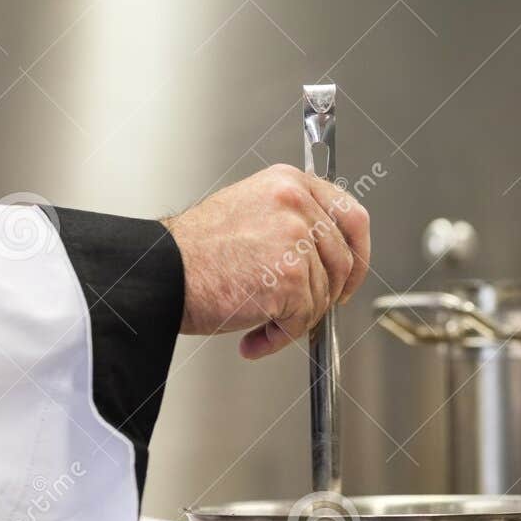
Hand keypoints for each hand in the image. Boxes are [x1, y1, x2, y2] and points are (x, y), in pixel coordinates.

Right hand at [163, 164, 370, 358]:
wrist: (162, 273)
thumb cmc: (195, 251)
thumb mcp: (250, 212)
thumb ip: (291, 223)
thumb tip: (326, 257)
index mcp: (288, 183)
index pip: (351, 215)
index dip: (358, 253)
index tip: (351, 275)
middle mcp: (295, 204)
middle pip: (343, 261)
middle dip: (328, 295)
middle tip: (306, 311)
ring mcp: (295, 240)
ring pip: (322, 295)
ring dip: (295, 319)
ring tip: (261, 322)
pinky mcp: (290, 278)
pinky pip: (302, 320)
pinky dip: (280, 336)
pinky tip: (254, 337)